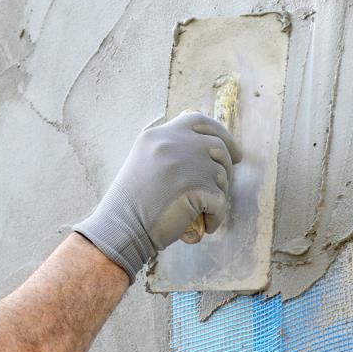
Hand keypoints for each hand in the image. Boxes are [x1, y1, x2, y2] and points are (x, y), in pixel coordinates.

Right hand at [73, 111, 240, 281]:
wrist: (120, 230)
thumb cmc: (130, 205)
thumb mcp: (144, 163)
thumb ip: (169, 150)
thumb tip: (205, 149)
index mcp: (158, 135)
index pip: (198, 121)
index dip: (220, 133)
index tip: (231, 151)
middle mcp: (173, 144)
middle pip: (216, 145)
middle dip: (227, 165)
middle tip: (225, 182)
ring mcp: (186, 164)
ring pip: (221, 174)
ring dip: (219, 193)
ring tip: (205, 208)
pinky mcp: (196, 188)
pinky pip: (220, 201)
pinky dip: (217, 215)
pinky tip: (207, 224)